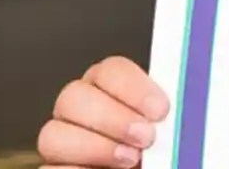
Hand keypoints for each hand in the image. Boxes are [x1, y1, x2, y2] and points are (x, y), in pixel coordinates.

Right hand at [37, 56, 169, 167]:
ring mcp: (62, 143)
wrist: (162, 167)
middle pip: (74, 96)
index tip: (160, 108)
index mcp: (111, 90)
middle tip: (146, 136)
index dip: (133, 87)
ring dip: (93, 146)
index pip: (110, 70)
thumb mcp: (174, 129)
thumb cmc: (166, 153)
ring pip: (53, 134)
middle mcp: (81, 111)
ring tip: (129, 158)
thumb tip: (175, 110)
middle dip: (112, 117)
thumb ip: (172, 115)